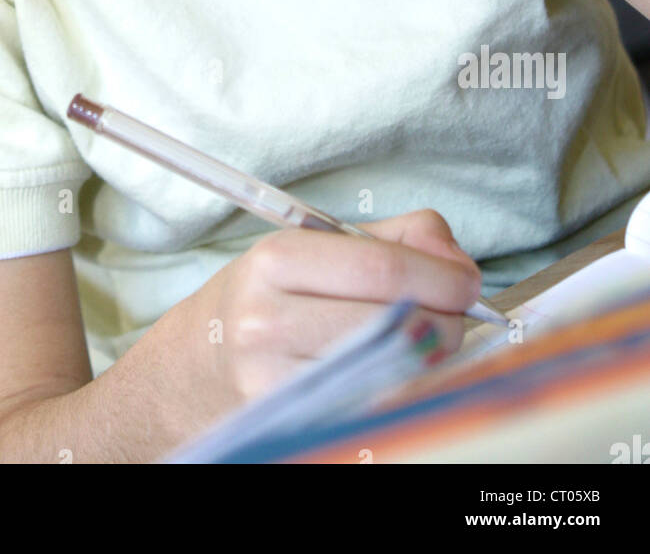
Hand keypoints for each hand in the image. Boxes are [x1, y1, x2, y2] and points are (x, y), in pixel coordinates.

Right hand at [194, 209, 481, 409]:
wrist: (195, 367)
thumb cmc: (270, 298)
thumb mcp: (315, 247)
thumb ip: (398, 237)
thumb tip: (459, 265)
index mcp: (276, 261)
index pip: (382, 269)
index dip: (442, 276)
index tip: (467, 282)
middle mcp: (268, 323)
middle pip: (393, 325)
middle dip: (445, 320)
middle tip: (452, 314)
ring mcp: (275, 382)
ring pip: (390, 374)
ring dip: (428, 359)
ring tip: (420, 342)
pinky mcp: (289, 424)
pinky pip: (372, 408)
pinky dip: (399, 390)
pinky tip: (392, 373)